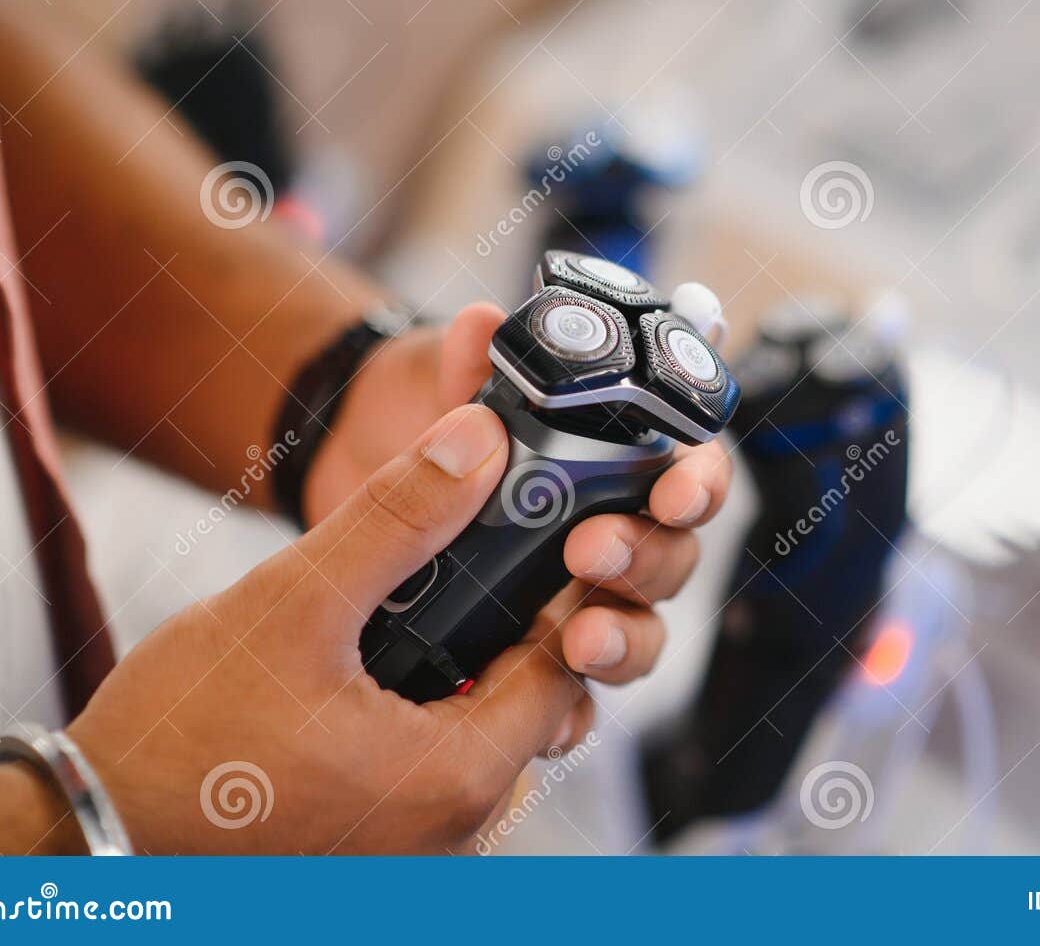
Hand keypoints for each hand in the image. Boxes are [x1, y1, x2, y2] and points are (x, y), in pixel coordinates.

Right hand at [68, 404, 680, 852]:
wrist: (89, 835)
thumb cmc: (182, 738)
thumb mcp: (296, 600)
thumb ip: (398, 517)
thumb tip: (479, 440)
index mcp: (459, 776)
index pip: (566, 665)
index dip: (559, 591)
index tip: (533, 529)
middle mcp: (455, 828)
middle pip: (529, 699)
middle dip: (509, 622)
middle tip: (469, 551)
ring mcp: (417, 847)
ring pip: (482, 730)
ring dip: (466, 663)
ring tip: (416, 596)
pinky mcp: (377, 847)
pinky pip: (434, 763)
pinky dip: (426, 707)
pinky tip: (378, 659)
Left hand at [301, 301, 733, 682]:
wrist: (341, 470)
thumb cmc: (413, 413)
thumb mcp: (430, 379)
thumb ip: (460, 358)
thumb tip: (479, 323)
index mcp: (611, 458)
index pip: (688, 470)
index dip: (698, 482)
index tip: (673, 490)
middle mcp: (606, 530)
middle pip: (670, 558)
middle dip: (645, 559)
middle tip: (592, 551)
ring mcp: (570, 598)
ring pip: (637, 633)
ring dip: (622, 639)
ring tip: (579, 638)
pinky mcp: (526, 657)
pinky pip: (570, 703)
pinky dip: (568, 713)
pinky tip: (545, 716)